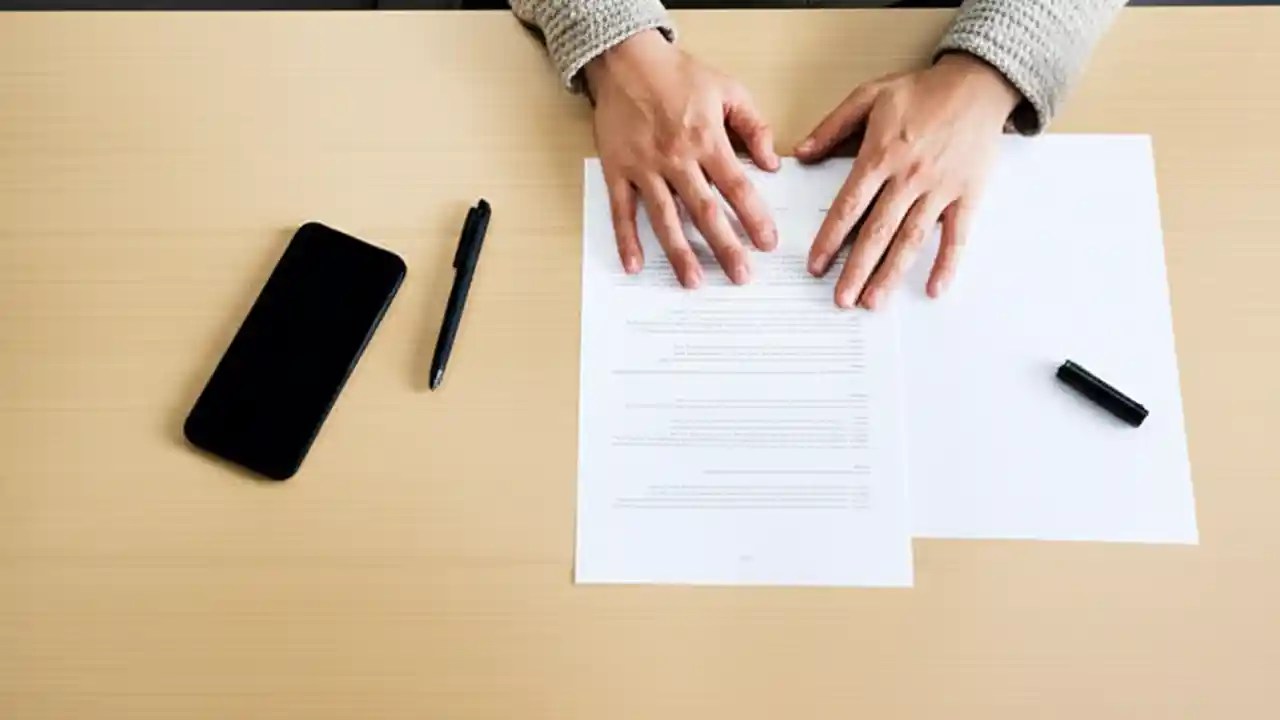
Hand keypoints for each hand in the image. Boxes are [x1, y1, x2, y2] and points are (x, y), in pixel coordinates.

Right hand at [585, 30, 779, 287]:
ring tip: (694, 281)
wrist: (626, 59)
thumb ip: (753, 125)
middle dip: (724, 246)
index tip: (768, 243)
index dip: (754, 217)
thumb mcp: (728, 88)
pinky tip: (635, 264)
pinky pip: (622, 210)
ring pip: (665, 217)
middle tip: (740, 275)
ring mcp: (644, 167)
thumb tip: (772, 163)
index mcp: (706, 139)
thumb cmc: (677, 73)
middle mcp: (676, 158)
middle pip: (704, 210)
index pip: (737, 186)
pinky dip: (626, 239)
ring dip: (680, 252)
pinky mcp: (617, 170)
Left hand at [797, 53, 1020, 308]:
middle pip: (877, 232)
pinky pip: (957, 235)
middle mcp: (909, 177)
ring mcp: (940, 189)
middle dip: (857, 269)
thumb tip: (800, 154)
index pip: (849, 206)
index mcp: (881, 155)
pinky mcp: (967, 195)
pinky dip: (947, 262)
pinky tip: (934, 288)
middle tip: (841, 299)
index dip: (830, 239)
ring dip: (891, 273)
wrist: (978, 83)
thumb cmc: (922, 90)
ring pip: (911, 239)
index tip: (816, 265)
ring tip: (873, 302)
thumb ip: (833, 126)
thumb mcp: (870, 96)